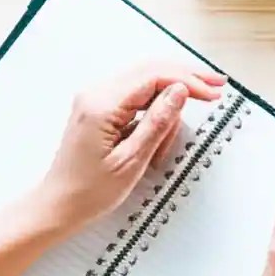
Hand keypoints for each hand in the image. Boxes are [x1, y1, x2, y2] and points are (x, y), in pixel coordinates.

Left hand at [32, 61, 225, 232]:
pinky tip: (163, 128)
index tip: (212, 93)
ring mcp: (96, 98)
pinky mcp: (99, 107)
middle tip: (216, 86)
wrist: (58, 205)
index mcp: (102, 104)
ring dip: (169, 97)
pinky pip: (135, 96)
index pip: (154, 77)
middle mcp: (96, 93)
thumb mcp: (131, 160)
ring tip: (172, 137)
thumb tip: (180, 90)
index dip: (188, 81)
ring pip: (145, 81)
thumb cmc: (89, 191)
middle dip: (185, 77)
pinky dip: (155, 107)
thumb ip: (158, 122)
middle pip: (150, 69)